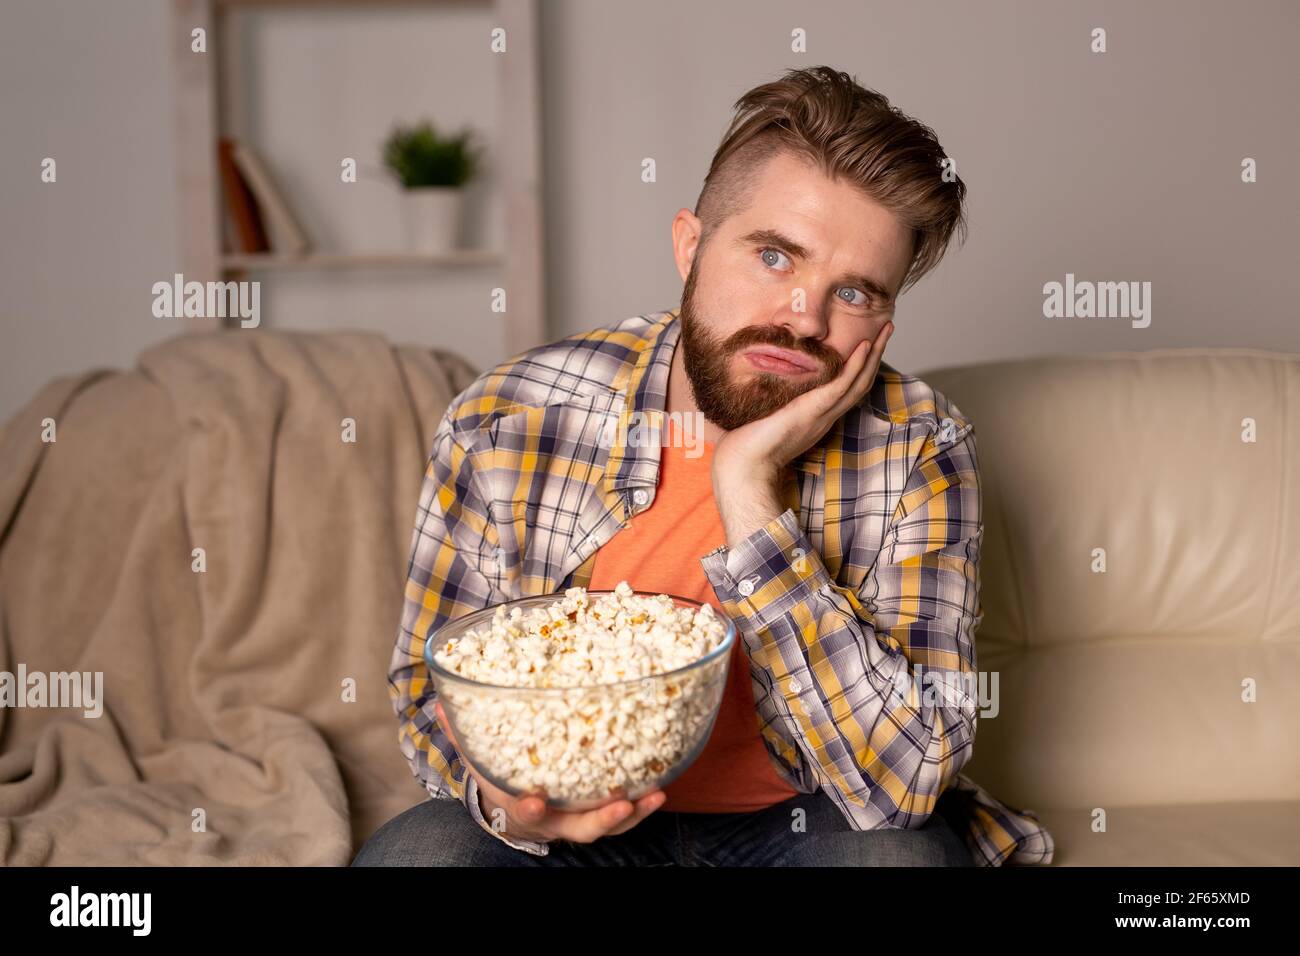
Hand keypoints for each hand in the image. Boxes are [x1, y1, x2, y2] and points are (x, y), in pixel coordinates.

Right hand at [435, 699, 665, 843]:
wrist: (518, 810)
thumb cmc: (503, 777)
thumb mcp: (482, 760)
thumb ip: (465, 734)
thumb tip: (443, 701)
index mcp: (524, 805)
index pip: (526, 811)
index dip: (531, 809)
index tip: (535, 800)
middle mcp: (557, 819)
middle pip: (580, 828)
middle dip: (600, 818)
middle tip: (620, 803)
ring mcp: (581, 820)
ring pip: (610, 826)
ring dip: (633, 814)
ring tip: (654, 794)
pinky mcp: (602, 814)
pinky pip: (626, 816)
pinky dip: (643, 806)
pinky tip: (661, 784)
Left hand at [713, 321, 893, 485]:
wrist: (744, 466)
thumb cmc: (748, 445)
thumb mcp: (768, 417)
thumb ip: (776, 403)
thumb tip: (764, 383)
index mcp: (818, 418)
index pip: (848, 389)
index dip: (862, 367)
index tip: (868, 344)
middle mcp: (826, 417)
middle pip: (861, 383)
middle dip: (876, 355)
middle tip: (887, 329)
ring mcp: (823, 415)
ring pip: (859, 382)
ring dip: (874, 354)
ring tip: (885, 330)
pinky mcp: (814, 411)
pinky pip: (841, 386)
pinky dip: (855, 366)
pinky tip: (864, 346)